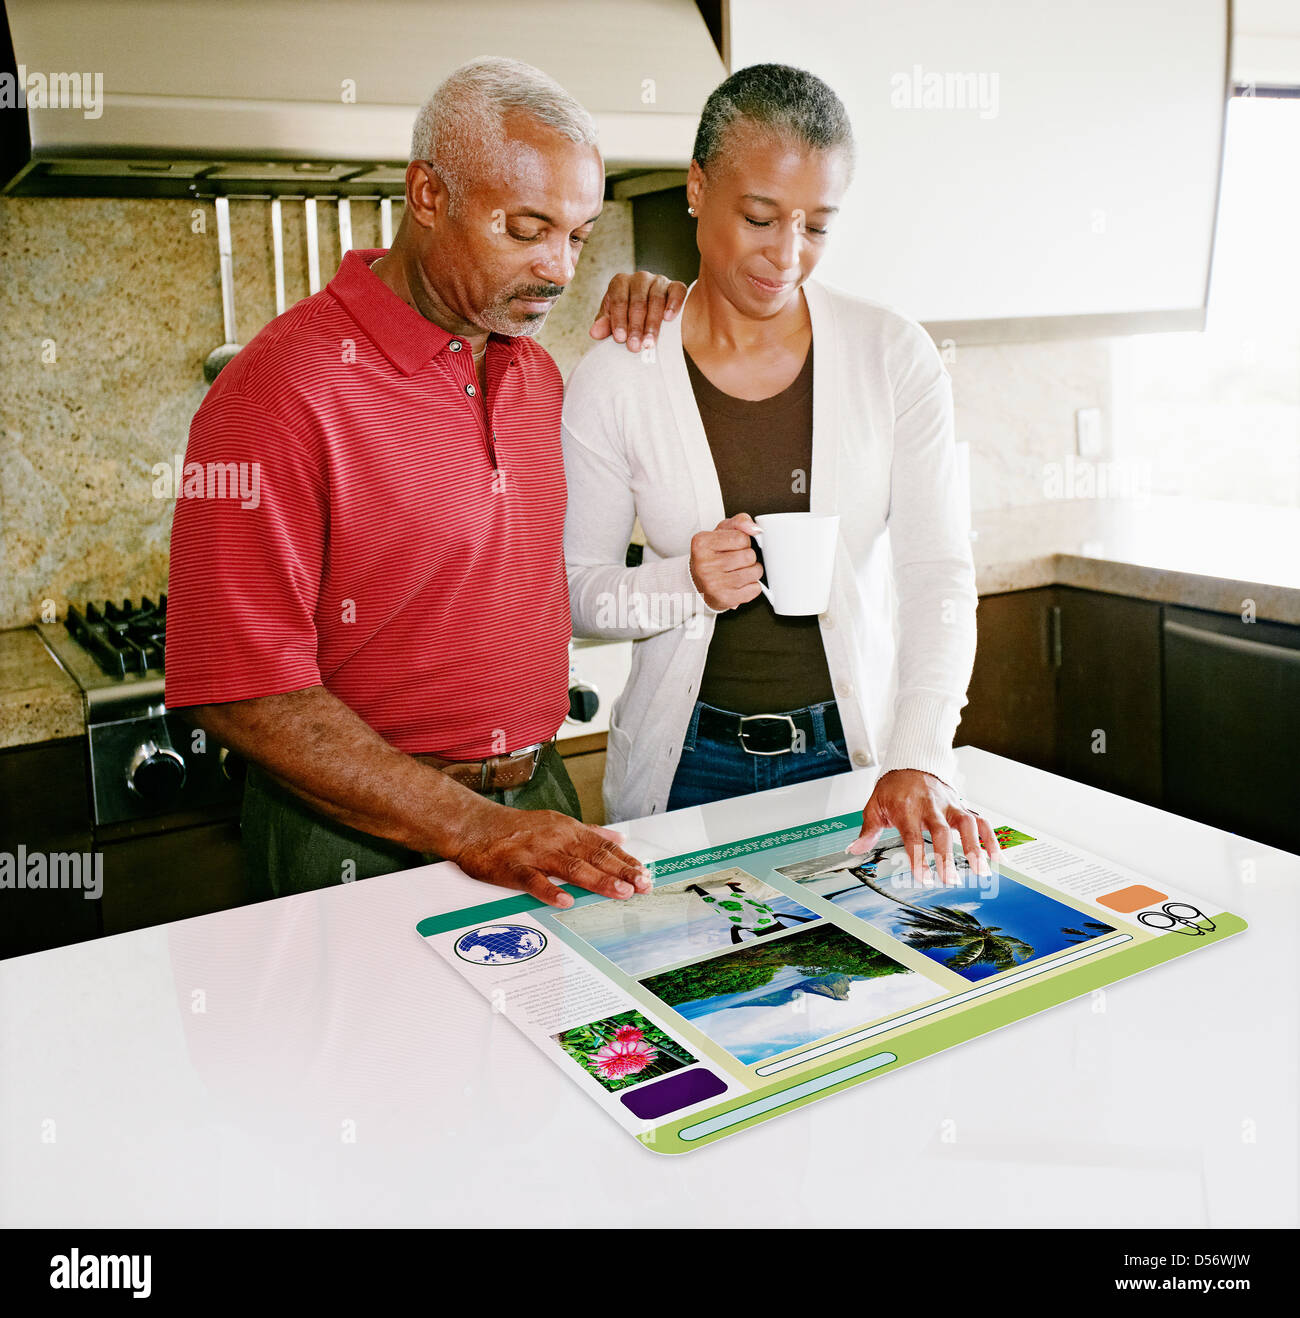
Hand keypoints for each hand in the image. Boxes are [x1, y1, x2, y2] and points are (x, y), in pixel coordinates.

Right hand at [450, 799, 652, 909]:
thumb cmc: (516, 828)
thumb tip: (619, 838)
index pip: (604, 847)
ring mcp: (535, 854)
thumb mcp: (557, 823)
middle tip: (642, 885)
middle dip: (621, 872)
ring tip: (620, 892)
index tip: (644, 874)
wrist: (475, 826)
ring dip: (598, 880)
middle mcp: (555, 839)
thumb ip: (589, 833)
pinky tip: (565, 901)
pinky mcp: (513, 868)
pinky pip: (533, 881)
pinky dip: (550, 891)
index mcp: (568, 830)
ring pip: (571, 867)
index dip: (626, 862)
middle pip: (594, 857)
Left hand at [589, 271, 687, 351]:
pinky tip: (669, 318)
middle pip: (638, 302)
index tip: (620, 338)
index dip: (618, 320)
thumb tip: (594, 332)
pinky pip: (677, 291)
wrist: (651, 315)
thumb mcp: (614, 321)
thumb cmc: (629, 317)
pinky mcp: (675, 286)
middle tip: (635, 347)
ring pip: (656, 299)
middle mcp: (639, 278)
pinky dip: (673, 304)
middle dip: (636, 327)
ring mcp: (658, 281)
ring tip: (649, 343)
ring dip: (652, 324)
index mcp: (620, 283)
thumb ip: (605, 326)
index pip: (618, 300)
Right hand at [690, 513, 763, 611]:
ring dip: (752, 571)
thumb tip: (755, 528)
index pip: (742, 538)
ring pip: (755, 572)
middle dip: (748, 557)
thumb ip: (739, 522)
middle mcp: (705, 564)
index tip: (733, 546)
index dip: (743, 541)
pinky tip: (740, 583)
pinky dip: (752, 586)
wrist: (696, 583)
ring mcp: (714, 584)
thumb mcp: (721, 532)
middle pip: (749, 556)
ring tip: (739, 571)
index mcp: (701, 543)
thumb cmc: (711, 555)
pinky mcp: (724, 599)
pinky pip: (755, 589)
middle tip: (736, 560)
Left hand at [848, 769, 999, 885]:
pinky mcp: (961, 806)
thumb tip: (855, 850)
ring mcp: (949, 805)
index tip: (923, 879)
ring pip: (967, 823)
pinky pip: (981, 821)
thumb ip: (868, 830)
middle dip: (947, 857)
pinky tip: (998, 858)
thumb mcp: (874, 805)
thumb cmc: (893, 787)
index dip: (918, 858)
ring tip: (982, 870)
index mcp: (907, 808)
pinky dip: (991, 839)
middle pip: (941, 832)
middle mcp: (931, 806)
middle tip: (951, 880)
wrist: (911, 762)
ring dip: (976, 847)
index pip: (913, 836)